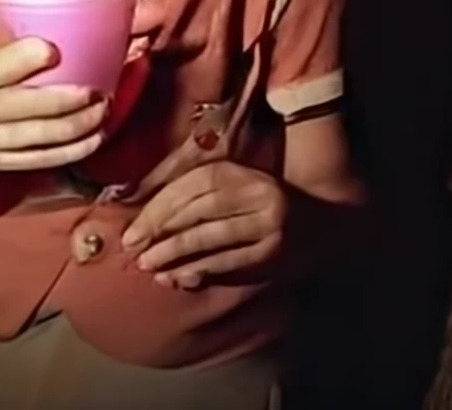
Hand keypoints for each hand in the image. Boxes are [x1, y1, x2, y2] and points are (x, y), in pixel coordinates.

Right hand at [0, 37, 108, 184]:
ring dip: (77, 125)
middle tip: (97, 90)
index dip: (25, 58)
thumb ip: (18, 60)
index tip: (54, 49)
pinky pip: (42, 159)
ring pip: (38, 136)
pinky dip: (73, 150)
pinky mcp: (3, 165)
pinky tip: (95, 138)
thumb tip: (72, 34)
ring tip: (103, 111)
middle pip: (26, 107)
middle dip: (66, 99)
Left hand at [121, 161, 286, 287]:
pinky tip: (178, 278)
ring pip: (211, 239)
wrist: (319, 221)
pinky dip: (200, 271)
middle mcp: (256, 193)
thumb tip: (141, 207)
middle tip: (134, 250)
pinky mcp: (272, 253)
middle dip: (161, 232)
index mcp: (240, 171)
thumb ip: (193, 192)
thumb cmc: (259, 202)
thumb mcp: (232, 185)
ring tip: (149, 266)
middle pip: (199, 211)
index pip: (192, 186)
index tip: (132, 230)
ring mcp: (267, 224)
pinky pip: (228, 263)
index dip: (159, 208)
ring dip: (175, 255)